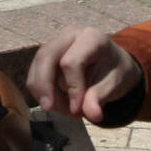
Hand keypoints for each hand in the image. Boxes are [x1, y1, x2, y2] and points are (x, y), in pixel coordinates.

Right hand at [26, 25, 143, 123]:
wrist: (113, 65)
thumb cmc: (115, 71)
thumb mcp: (115, 84)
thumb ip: (100, 97)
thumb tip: (91, 115)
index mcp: (91, 38)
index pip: (71, 62)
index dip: (72, 88)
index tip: (78, 110)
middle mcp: (69, 35)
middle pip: (46, 57)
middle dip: (45, 87)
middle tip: (49, 109)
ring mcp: (55, 43)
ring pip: (37, 67)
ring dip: (45, 93)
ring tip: (66, 112)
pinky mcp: (46, 55)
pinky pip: (35, 74)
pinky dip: (43, 92)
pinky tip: (59, 105)